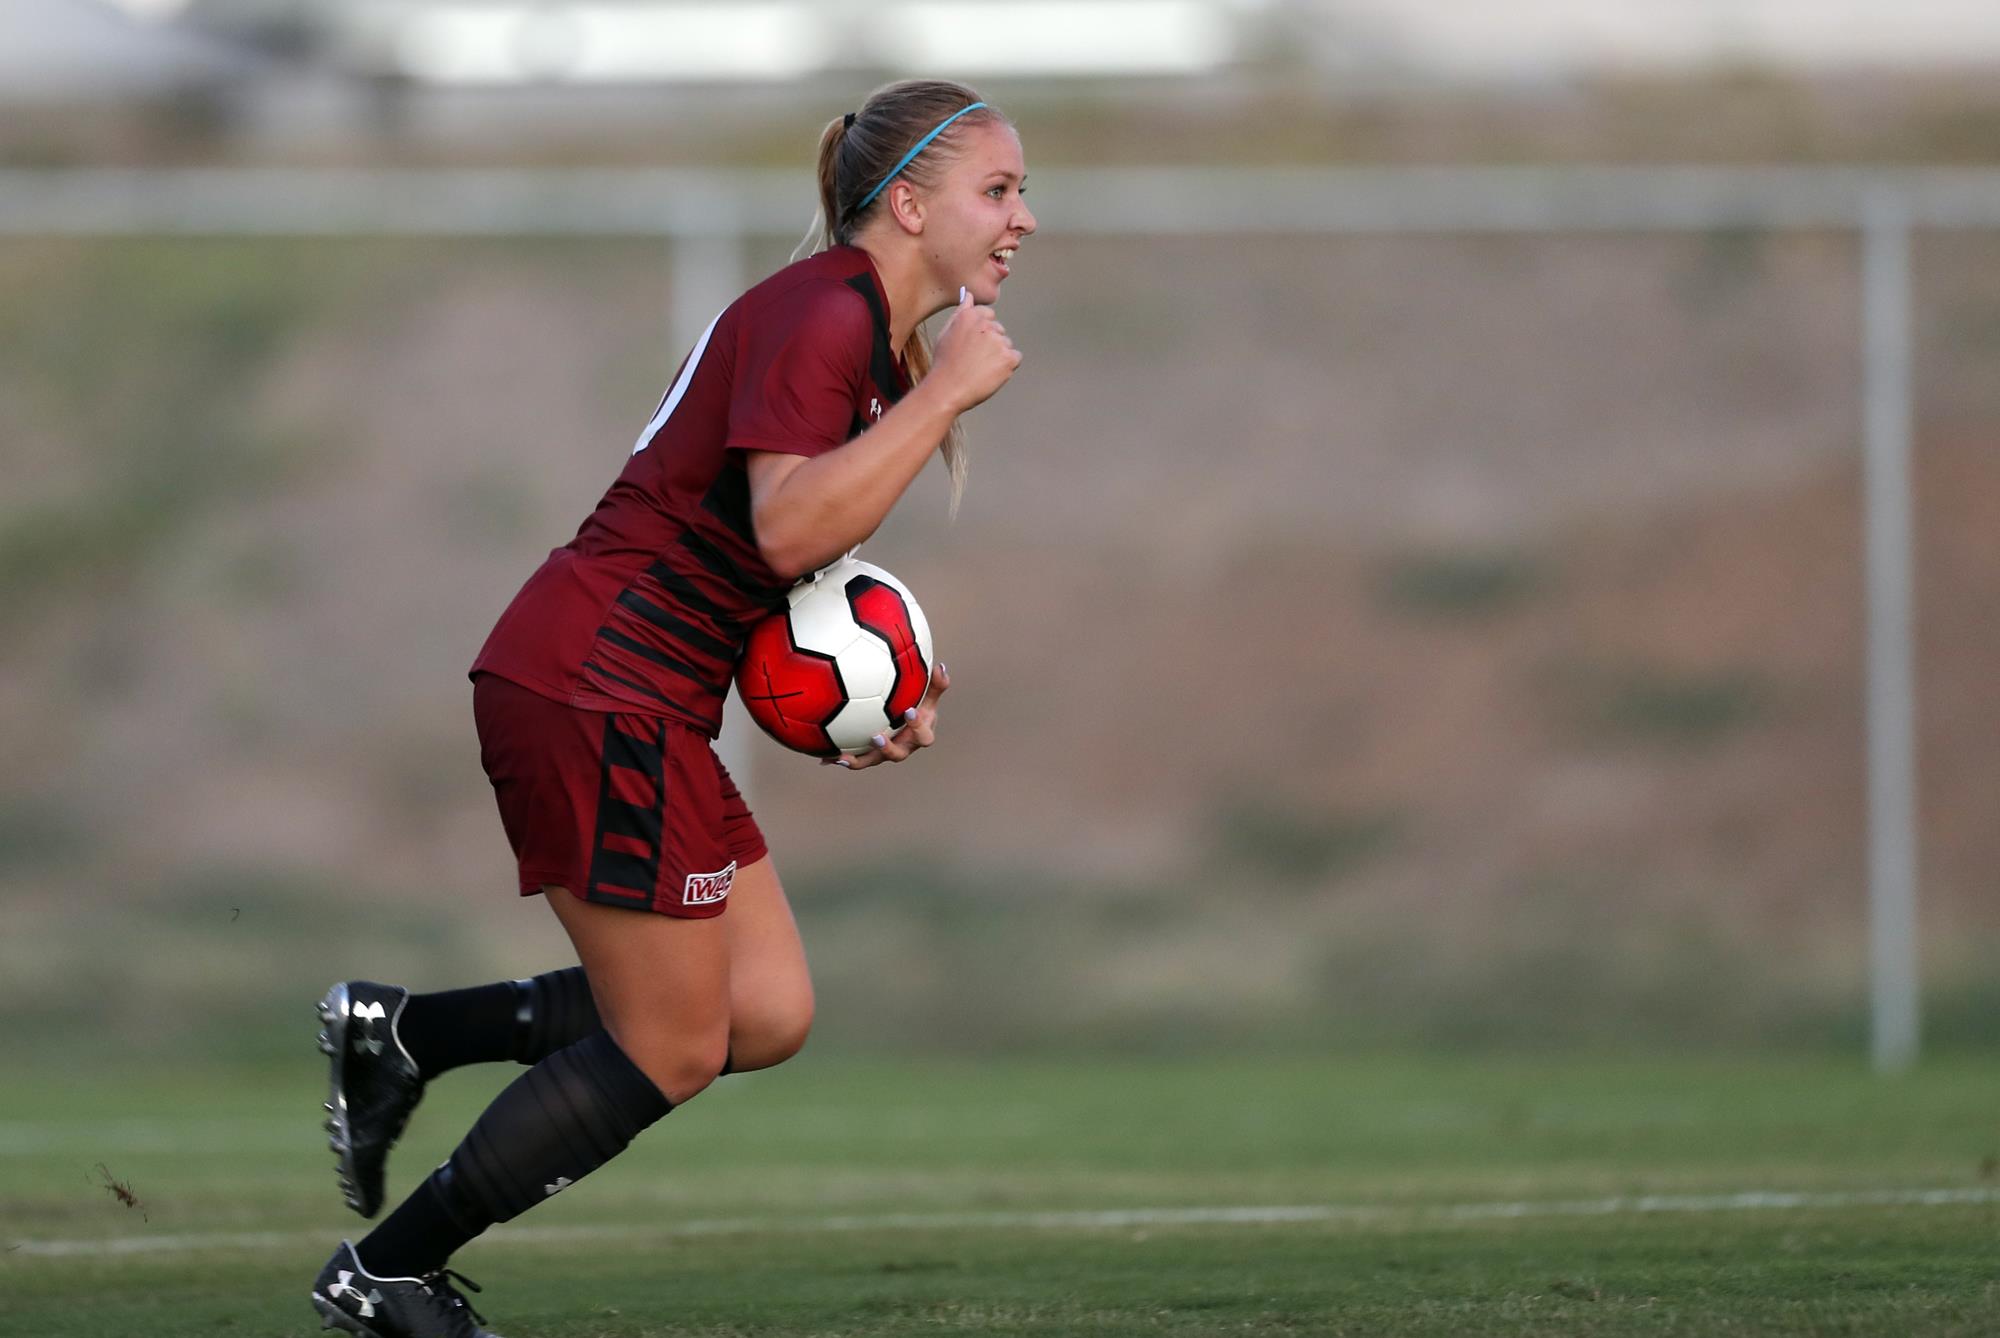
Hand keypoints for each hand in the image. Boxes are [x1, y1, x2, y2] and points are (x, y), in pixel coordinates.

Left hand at [823, 662, 949, 770]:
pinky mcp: (870, 754)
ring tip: (842, 757)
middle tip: (877, 737)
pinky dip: (839, 759)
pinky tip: (823, 758)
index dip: (918, 726)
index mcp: (920, 735)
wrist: (905, 721)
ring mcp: (885, 753)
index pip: (923, 735)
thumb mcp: (928, 696)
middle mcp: (903, 747)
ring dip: (858, 760)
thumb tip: (941, 666)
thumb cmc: (918, 706)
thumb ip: (936, 684)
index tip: (910, 711)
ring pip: (873, 760)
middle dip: (888, 748)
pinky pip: (856, 759)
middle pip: (898, 754)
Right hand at [930, 288, 1020, 413]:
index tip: (973, 345)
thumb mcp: (946, 333)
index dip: (982, 332)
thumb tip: (968, 295)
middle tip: (974, 360)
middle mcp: (985, 325)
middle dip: (991, 343)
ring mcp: (999, 341)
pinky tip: (990, 374)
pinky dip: (1007, 367)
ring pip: (1007, 345)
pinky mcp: (1009, 358)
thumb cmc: (945, 363)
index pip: (988, 314)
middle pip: (999, 331)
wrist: (947, 389)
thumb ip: (961, 312)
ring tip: (980, 369)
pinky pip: (1016, 358)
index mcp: (970, 316)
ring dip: (999, 356)